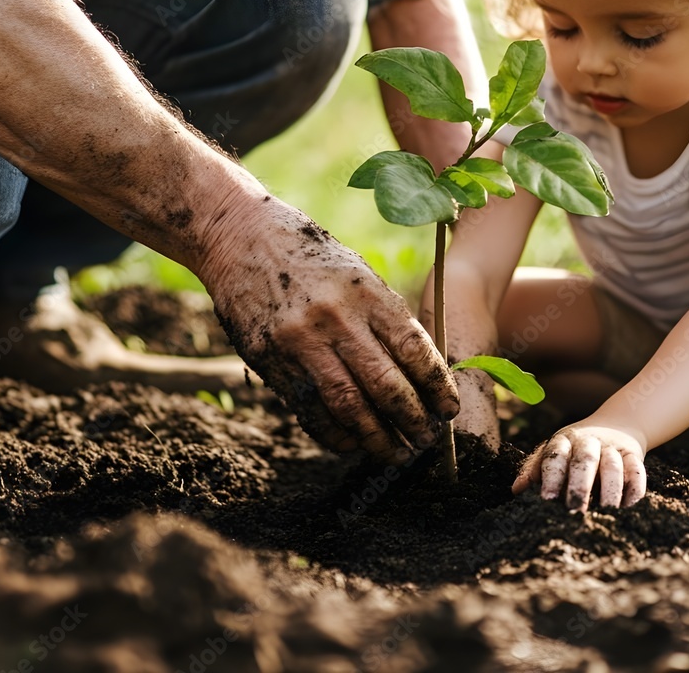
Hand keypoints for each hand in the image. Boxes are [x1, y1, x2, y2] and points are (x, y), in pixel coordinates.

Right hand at [197, 193, 458, 460]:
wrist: (239, 235)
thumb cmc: (309, 253)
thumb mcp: (356, 271)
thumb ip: (382, 316)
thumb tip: (417, 370)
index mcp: (366, 291)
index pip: (413, 349)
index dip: (436, 386)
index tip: (448, 409)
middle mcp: (335, 318)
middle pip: (385, 385)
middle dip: (412, 420)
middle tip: (426, 441)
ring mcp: (300, 341)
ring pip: (348, 405)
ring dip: (376, 437)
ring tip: (395, 452)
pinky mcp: (270, 359)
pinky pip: (308, 409)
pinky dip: (334, 433)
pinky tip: (352, 443)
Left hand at [512, 419, 646, 511]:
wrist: (616, 424)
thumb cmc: (575, 448)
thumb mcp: (554, 451)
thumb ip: (535, 469)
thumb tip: (517, 490)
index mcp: (564, 440)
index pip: (555, 456)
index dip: (551, 477)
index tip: (546, 499)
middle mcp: (589, 441)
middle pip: (585, 460)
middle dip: (579, 485)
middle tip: (574, 511)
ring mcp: (613, 447)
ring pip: (613, 466)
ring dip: (610, 489)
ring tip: (606, 513)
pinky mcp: (634, 454)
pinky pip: (637, 470)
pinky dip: (635, 488)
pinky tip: (629, 506)